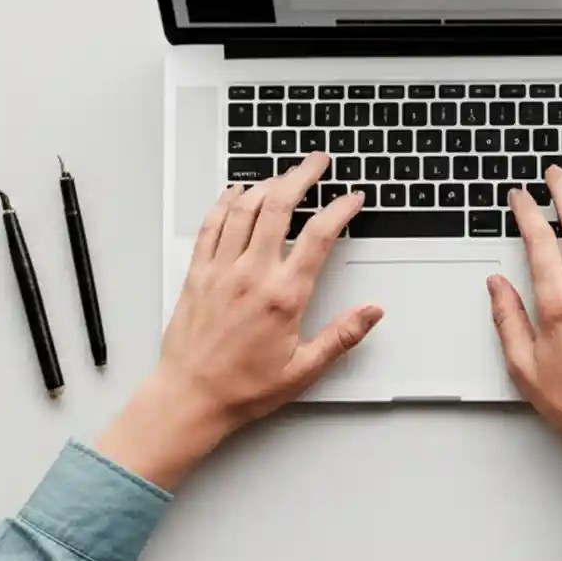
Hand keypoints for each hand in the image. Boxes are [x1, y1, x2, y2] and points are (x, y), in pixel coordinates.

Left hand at [96, 153, 381, 489]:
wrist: (189, 398)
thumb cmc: (242, 388)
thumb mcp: (304, 369)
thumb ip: (342, 335)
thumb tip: (372, 312)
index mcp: (282, 297)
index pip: (318, 237)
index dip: (340, 210)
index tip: (352, 199)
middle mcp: (251, 275)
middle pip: (279, 206)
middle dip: (302, 175)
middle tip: (317, 162)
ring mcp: (220, 270)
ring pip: (244, 208)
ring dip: (266, 183)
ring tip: (283, 174)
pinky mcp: (197, 273)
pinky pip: (211, 225)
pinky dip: (225, 201)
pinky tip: (235, 192)